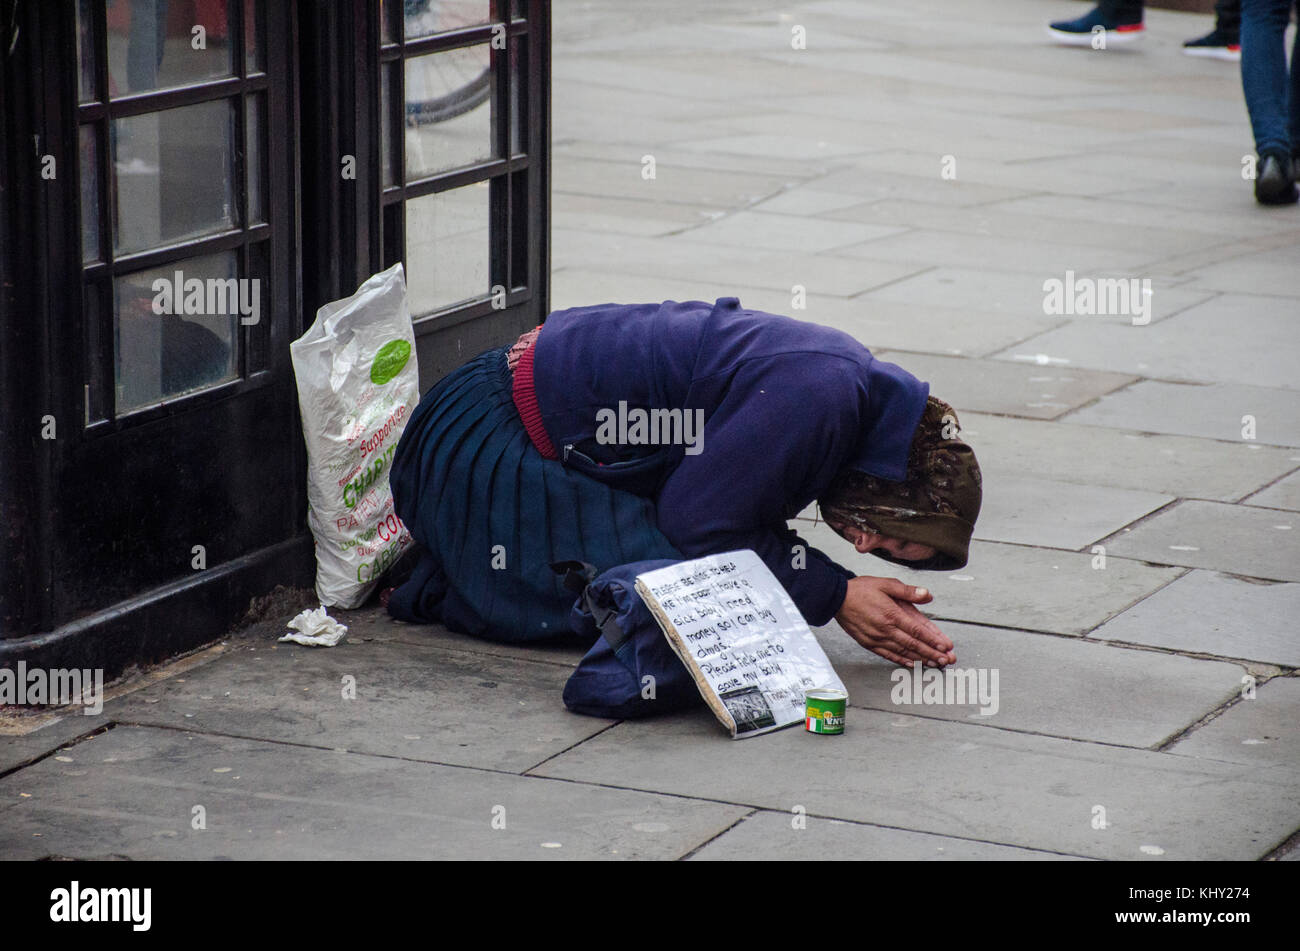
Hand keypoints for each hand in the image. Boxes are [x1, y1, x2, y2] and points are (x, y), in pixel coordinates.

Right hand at [834, 576, 955, 667]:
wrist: (836, 598)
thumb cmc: (861, 590)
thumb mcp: (886, 584)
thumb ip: (907, 591)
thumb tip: (926, 595)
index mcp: (891, 613)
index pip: (917, 630)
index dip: (933, 640)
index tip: (946, 646)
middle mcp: (885, 629)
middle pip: (913, 644)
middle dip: (932, 653)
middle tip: (947, 660)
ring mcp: (877, 638)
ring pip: (903, 652)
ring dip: (921, 659)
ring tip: (935, 664)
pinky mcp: (869, 643)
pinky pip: (888, 655)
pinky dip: (902, 660)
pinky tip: (913, 663)